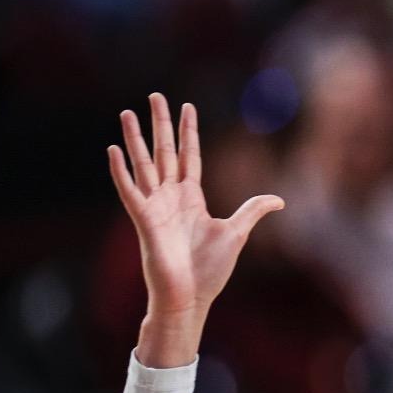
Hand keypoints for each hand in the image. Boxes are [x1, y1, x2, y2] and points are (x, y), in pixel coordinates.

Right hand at [109, 93, 282, 367]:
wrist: (191, 297)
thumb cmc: (210, 270)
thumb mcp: (237, 233)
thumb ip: (253, 211)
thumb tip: (280, 199)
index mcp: (192, 199)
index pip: (190, 156)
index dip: (189, 132)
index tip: (188, 107)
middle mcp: (171, 197)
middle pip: (165, 152)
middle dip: (161, 124)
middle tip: (155, 96)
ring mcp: (155, 207)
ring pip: (144, 164)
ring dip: (135, 139)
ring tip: (127, 112)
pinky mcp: (143, 220)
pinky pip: (129, 190)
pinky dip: (120, 171)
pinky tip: (113, 150)